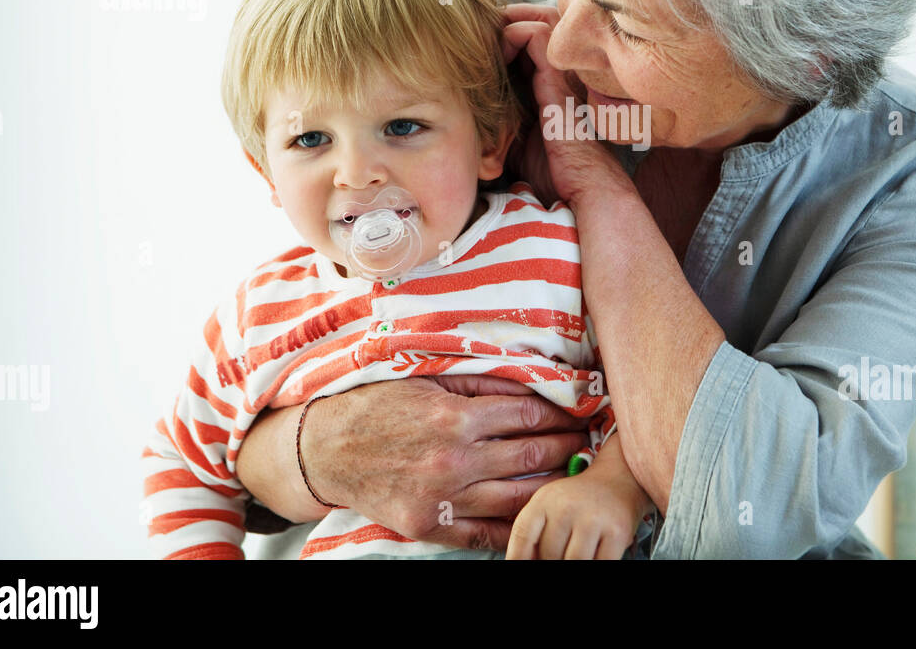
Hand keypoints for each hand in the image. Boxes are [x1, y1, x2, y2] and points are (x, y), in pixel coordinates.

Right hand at [298, 375, 591, 551]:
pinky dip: (516, 526)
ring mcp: (442, 499)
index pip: (528, 416)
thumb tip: (534, 382)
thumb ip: (482, 383)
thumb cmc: (379, 405)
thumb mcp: (428, 380)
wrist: (327, 449)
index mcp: (454, 419)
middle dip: (566, 446)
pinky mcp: (431, 526)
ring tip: (573, 474)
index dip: (561, 414)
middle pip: (531, 456)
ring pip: (517, 496)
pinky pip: (486, 534)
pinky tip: (538, 514)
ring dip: (553, 485)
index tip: (581, 411)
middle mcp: (453, 460)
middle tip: (588, 440)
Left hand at [499, 3, 633, 207]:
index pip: (531, 40)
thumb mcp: (515, 141)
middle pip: (539, 21)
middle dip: (506, 18)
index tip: (479, 42)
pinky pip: (538, 34)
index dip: (505, 33)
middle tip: (479, 27)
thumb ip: (499, 120)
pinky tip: (496, 51)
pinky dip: (513, 33)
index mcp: (553, 84)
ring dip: (509, 19)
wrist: (581, 187)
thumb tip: (468, 114)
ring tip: (486, 32)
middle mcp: (561, 70)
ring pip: (541, 19)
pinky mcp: (558, 76)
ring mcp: (563, 70)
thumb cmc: (551, 172)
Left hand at [505, 460, 652, 559]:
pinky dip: (594, 565)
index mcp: (544, 500)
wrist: (618, 479)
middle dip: (552, 561)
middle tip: (560, 554)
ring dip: (573, 564)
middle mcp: (567, 506)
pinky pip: (600, 564)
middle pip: (548, 555)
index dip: (518, 558)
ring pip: (573, 563)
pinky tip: (592, 555)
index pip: (523, 537)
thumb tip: (522, 561)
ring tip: (574, 554)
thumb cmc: (578, 500)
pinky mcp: (617, 532)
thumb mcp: (549, 507)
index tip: (522, 566)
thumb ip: (533, 533)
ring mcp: (593, 519)